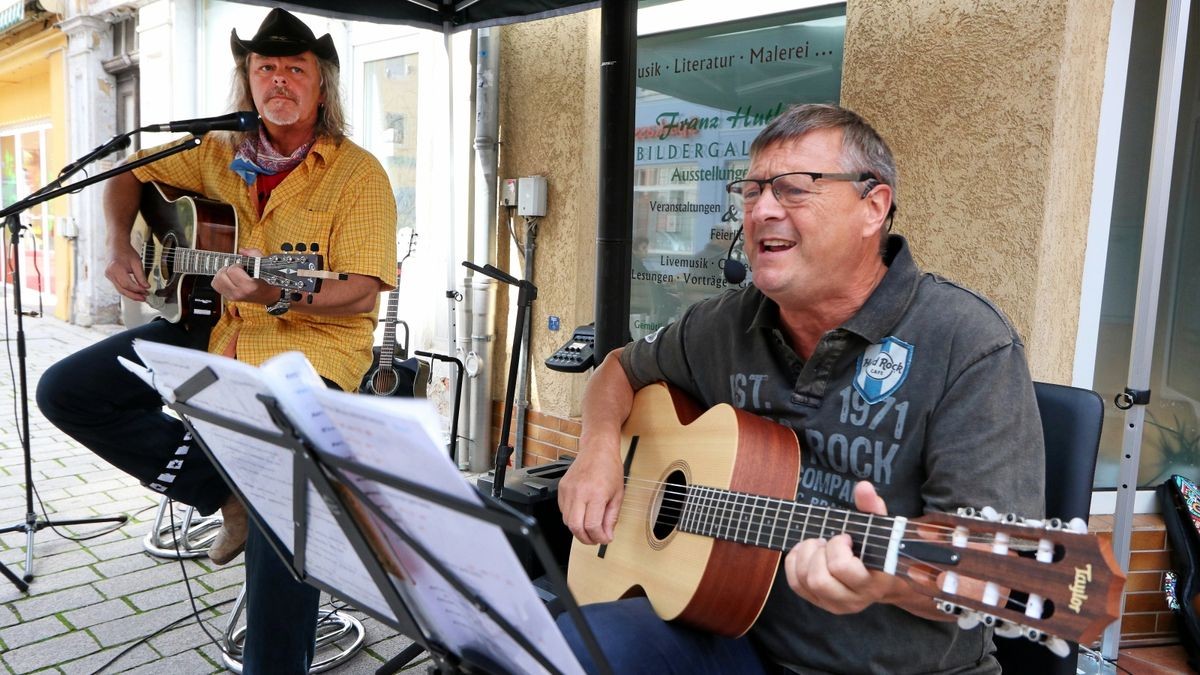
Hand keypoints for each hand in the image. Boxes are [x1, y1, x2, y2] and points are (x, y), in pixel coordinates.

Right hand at [105, 242, 149, 301]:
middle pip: (122, 289)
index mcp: (116, 269)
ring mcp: (108, 276)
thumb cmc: (126, 251)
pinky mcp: (110, 277)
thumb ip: (141, 276)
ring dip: (131, 294)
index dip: (137, 289)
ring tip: (141, 296)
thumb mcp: (137, 262)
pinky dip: (127, 290)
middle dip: (134, 295)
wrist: (116, 245)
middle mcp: (110, 273)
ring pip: (120, 289)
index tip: (146, 291)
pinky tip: (135, 292)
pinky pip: (119, 286)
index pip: (127, 284)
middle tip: (144, 298)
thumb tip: (146, 287)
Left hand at [211, 248, 274, 303]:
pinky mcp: (229, 298)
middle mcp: (239, 293)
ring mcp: (233, 297)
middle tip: (236, 269)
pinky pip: (216, 286)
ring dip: (222, 275)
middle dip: (228, 269)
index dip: (237, 265)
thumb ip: (254, 254)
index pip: (233, 270)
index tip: (243, 265)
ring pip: (216, 281)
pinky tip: (228, 278)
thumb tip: (242, 250)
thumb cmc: (269, 283)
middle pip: (221, 276)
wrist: (270, 297)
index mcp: (249, 286)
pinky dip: (220, 280)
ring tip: (230, 273)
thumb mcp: (266, 266)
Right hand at [558, 433, 625, 545]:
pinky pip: (563, 511)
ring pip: (567, 521)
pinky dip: (572, 517)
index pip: (592, 526)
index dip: (598, 538)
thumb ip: (612, 518)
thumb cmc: (609, 468)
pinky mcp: (561, 488)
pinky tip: (582, 514)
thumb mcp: (618, 494)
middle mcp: (579, 492)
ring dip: (578, 529)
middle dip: (585, 538)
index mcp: (596, 494)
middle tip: (594, 539)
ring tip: (590, 527)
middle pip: (575, 527)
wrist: (597, 449)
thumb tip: (607, 535)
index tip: (605, 539)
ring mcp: (567, 490)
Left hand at [783, 481, 904, 613]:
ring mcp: (834, 605)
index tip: (844, 537)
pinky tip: (807, 553)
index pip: (843, 569)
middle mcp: (853, 600)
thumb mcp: (880, 529)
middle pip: (819, 579)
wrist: (880, 579)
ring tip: (819, 545)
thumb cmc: (878, 550)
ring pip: (806, 581)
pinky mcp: (818, 603)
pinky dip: (795, 563)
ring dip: (806, 556)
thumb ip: (873, 508)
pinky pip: (795, 583)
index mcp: (873, 583)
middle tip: (827, 541)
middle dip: (818, 552)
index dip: (837, 547)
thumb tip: (863, 487)